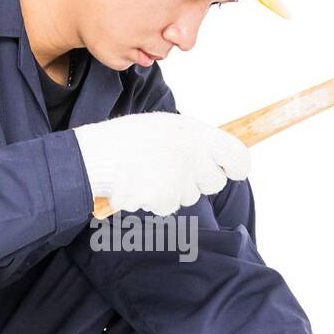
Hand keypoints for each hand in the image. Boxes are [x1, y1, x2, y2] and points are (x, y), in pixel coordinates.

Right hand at [74, 112, 249, 216]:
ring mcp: (180, 179)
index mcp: (197, 133)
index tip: (232, 170)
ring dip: (172, 190)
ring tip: (147, 172)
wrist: (96, 155)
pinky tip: (139, 185)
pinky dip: (155, 200)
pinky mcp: (165, 198)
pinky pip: (168, 206)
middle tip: (172, 169)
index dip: (237, 166)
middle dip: (198, 181)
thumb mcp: (167, 127)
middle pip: (214, 183)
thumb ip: (194, 141)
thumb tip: (217, 158)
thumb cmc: (129, 139)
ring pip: (189, 196)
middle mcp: (193, 155)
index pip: (238, 156)